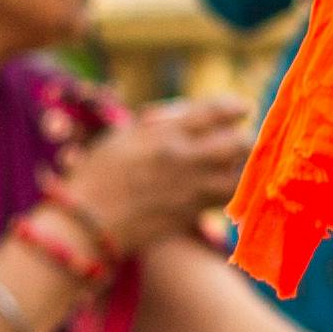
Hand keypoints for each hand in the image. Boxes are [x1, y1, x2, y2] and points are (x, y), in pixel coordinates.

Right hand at [48, 92, 251, 260]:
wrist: (86, 224)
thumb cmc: (96, 175)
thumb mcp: (122, 137)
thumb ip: (159, 125)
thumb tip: (189, 118)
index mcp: (165, 134)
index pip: (215, 112)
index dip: (235, 107)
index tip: (242, 107)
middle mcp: (185, 159)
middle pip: (239, 143)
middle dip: (245, 138)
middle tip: (241, 138)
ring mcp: (191, 190)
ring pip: (241, 175)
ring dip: (245, 167)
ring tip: (238, 163)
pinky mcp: (192, 214)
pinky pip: (226, 199)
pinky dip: (232, 190)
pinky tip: (225, 186)